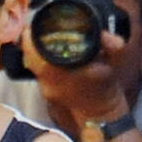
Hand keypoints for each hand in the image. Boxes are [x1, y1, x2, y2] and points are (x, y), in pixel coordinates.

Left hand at [21, 22, 128, 136]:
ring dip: (32, 50)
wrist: (101, 115)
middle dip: (29, 41)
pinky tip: (42, 49)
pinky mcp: (45, 92)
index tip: (31, 25)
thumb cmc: (105, 90)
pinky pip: (36, 71)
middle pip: (30, 59)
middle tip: (32, 26)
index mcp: (64, 76)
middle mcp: (51, 84)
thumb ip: (111, 46)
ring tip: (36, 34)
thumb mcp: (112, 65)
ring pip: (31, 65)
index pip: (38, 56)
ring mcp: (46, 90)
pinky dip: (37, 59)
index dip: (31, 39)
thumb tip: (105, 34)